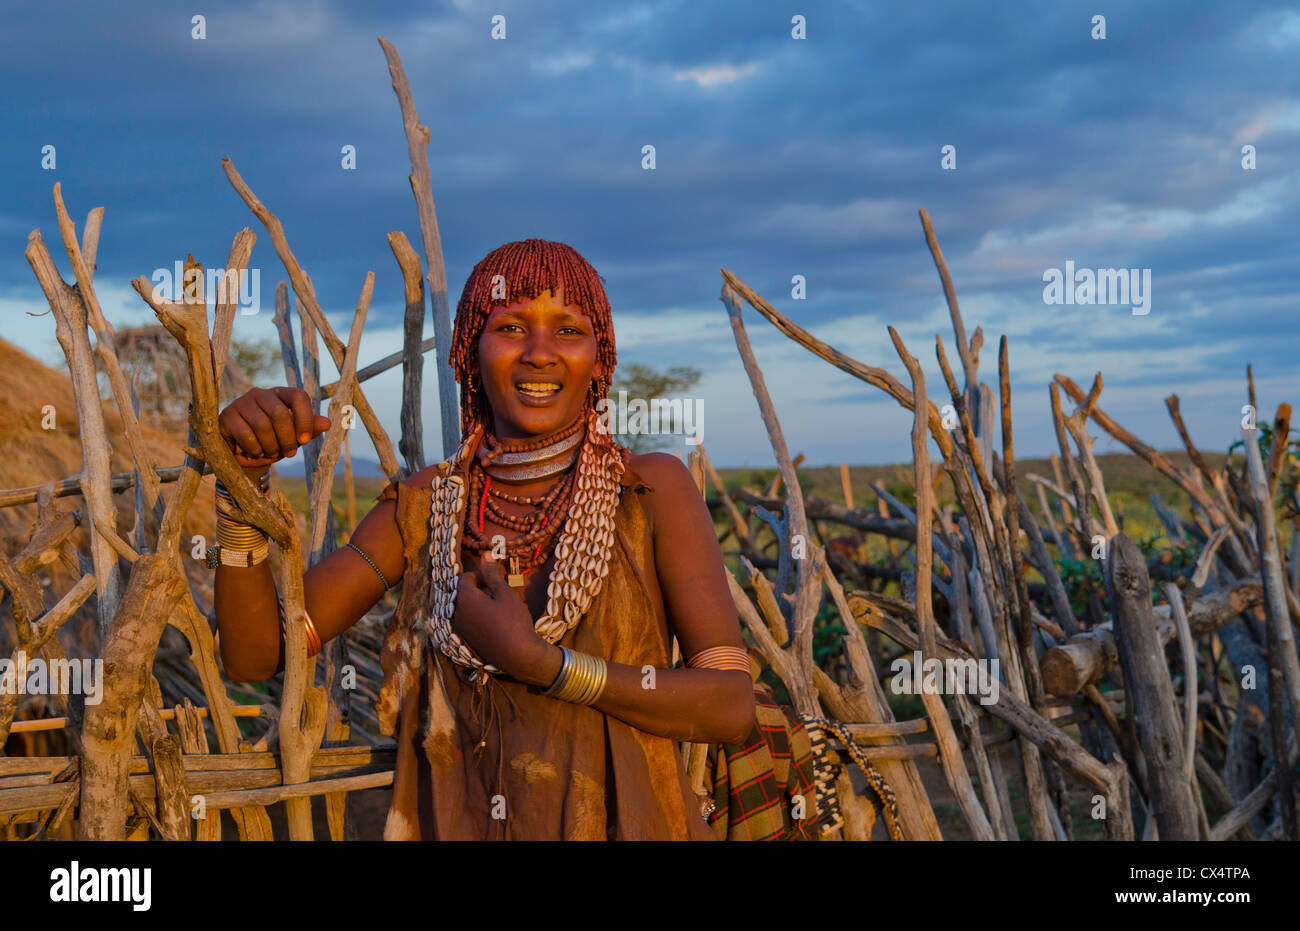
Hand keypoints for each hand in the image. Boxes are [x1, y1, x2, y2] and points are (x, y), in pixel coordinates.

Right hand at [217, 387, 330, 469]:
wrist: (243, 454)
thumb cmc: (273, 441)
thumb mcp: (294, 437)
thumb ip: (310, 429)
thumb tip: (327, 423)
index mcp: (281, 394)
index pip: (299, 396)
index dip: (305, 419)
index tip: (306, 440)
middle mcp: (260, 394)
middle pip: (280, 413)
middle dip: (287, 439)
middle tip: (289, 453)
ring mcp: (241, 403)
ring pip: (262, 425)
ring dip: (271, 446)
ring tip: (271, 453)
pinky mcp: (226, 416)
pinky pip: (245, 434)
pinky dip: (255, 449)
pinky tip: (256, 452)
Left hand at [452, 553, 556, 683]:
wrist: (518, 656)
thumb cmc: (513, 621)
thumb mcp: (504, 594)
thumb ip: (492, 574)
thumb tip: (486, 554)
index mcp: (465, 598)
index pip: (465, 577)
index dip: (480, 575)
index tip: (495, 581)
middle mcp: (457, 613)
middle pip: (463, 592)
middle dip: (479, 589)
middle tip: (499, 594)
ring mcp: (460, 628)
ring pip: (465, 607)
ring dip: (478, 603)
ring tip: (498, 608)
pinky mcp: (466, 639)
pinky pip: (468, 620)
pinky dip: (478, 616)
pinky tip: (495, 622)